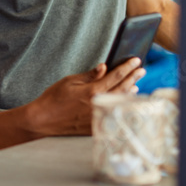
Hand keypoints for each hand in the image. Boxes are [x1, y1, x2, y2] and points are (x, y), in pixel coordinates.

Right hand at [26, 58, 145, 135]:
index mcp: (92, 91)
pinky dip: (119, 103)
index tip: (136, 60)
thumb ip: (89, 75)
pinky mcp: (96, 124)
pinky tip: (123, 98)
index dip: (127, 67)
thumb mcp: (69, 81)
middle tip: (141, 69)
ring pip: (119, 101)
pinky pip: (113, 111)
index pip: (115, 76)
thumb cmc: (53, 99)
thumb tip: (104, 67)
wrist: (43, 120)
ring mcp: (99, 116)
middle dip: (133, 77)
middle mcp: (99, 104)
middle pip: (122, 88)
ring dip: (129, 90)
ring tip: (135, 83)